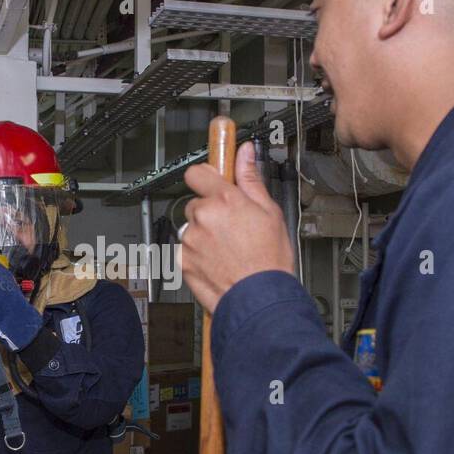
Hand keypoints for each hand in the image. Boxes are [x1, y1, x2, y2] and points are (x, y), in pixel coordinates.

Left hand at [180, 141, 296, 313]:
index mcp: (224, 199)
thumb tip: (246, 154)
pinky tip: (219, 262)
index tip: (213, 181)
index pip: (198, 173)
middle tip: (231, 226)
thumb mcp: (270, 212)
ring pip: (192, 228)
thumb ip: (250, 180)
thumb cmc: (269, 260)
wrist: (259, 299)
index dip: (206, 177)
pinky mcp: (183, 261)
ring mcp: (191, 240)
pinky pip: (187, 250)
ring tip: (228, 249)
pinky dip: (198, 255)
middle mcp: (203, 216)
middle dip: (210, 211)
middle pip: (196, 203)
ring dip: (204, 234)